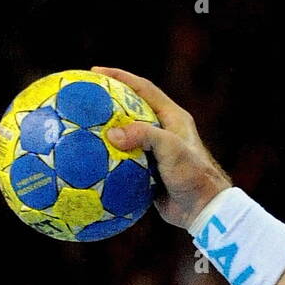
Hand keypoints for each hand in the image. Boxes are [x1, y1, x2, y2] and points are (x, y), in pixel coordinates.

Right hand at [91, 66, 231, 228]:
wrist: (203, 211)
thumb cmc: (193, 175)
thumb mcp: (171, 149)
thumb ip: (144, 135)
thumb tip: (111, 134)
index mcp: (173, 118)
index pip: (143, 89)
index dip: (120, 78)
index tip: (95, 73)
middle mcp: (165, 133)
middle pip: (131, 111)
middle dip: (108, 104)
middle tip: (85, 99)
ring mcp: (156, 154)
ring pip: (126, 139)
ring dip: (105, 134)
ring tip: (81, 130)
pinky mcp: (149, 174)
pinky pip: (124, 163)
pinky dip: (108, 160)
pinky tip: (89, 161)